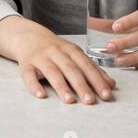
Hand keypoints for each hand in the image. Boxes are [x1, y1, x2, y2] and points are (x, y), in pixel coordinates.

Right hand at [0, 16, 116, 103]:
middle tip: (90, 101)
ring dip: (61, 86)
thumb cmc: (56, 50)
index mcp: (71, 50)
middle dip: (81, 85)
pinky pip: (29, 75)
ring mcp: (40, 57)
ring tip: (70, 100)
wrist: (28, 36)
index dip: (97, 80)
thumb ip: (91, 69)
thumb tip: (111, 85)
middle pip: (70, 69)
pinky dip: (34, 85)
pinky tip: (41, 95)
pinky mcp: (26, 64)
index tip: (106, 95)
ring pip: (52, 72)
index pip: (86, 65)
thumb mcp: (74, 54)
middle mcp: (56, 52)